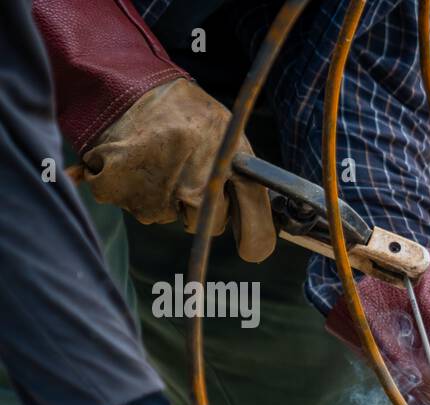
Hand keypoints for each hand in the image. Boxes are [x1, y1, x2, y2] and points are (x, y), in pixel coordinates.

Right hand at [72, 79, 275, 262]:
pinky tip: (138, 164)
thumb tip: (263, 221)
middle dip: (204, 209)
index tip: (252, 249)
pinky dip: (137, 193)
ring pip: (173, 219)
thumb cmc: (184, 109)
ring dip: (168, 200)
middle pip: (211, 225)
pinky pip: (143, 211)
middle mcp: (195, 183)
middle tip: (189, 175)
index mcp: (227, 163)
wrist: (127, 85)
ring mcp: (158, 192)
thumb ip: (243, 172)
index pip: (255, 217)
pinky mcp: (121, 192)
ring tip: (161, 161)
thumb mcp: (227, 130)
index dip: (256, 238)